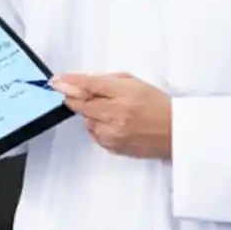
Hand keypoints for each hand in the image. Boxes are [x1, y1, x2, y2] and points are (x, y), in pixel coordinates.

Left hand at [51, 72, 172, 159]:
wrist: (176, 131)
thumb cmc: (155, 103)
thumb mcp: (131, 82)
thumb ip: (101, 81)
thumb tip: (75, 81)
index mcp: (121, 97)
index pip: (87, 87)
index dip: (68, 83)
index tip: (55, 81)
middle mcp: (115, 118)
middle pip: (81, 106)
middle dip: (79, 98)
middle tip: (91, 95)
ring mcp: (113, 136)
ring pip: (86, 121)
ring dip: (91, 114)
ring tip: (113, 111)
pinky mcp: (113, 148)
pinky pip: (95, 134)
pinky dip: (98, 127)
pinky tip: (115, 123)